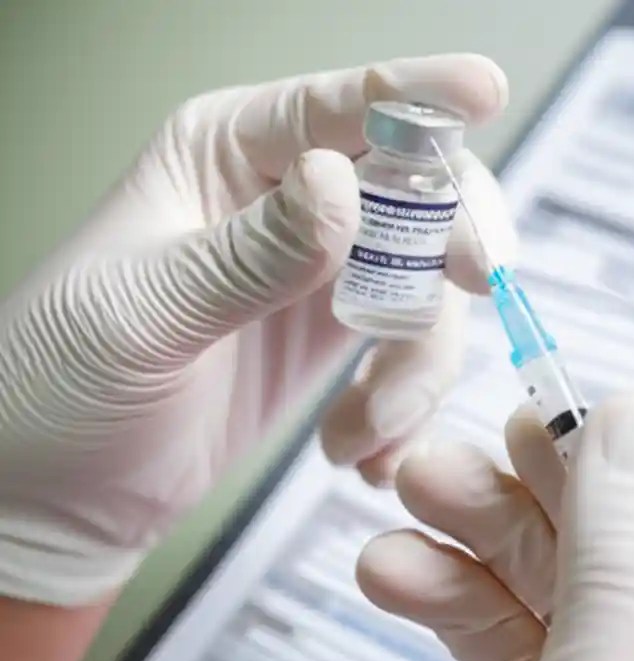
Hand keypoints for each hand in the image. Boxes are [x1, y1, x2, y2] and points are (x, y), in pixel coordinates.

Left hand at [0, 55, 517, 605]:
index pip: (341, 104)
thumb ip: (251, 253)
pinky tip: (361, 449)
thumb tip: (343, 185)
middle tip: (472, 282)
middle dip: (450, 240)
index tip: (485, 89)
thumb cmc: (56, 389)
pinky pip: (413, 353)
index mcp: (225, 153)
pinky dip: (405, 405)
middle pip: (417, 187)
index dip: (421, 92)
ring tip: (365, 430)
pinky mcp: (336, 339)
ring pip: (429, 284)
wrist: (54, 503)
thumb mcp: (144, 315)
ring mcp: (321, 270)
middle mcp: (286, 198)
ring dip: (417, 363)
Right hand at [357, 393, 633, 660]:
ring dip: (466, 541)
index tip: (545, 407)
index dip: (613, 468)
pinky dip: (443, 601)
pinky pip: (493, 644)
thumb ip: (620, 565)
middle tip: (449, 454)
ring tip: (410, 492)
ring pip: (536, 598)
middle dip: (518, 499)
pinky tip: (396, 569)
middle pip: (601, 564)